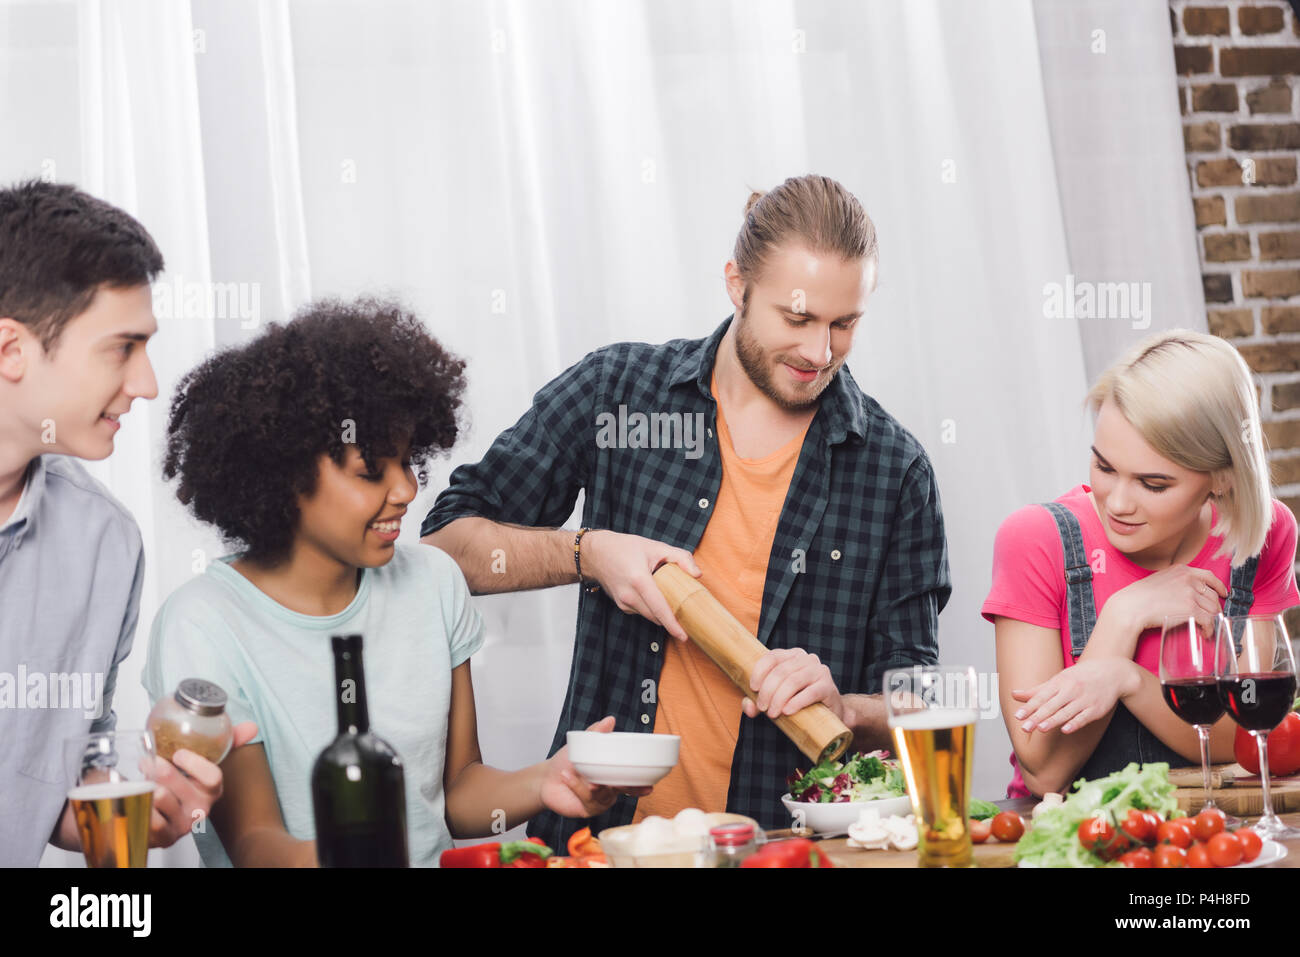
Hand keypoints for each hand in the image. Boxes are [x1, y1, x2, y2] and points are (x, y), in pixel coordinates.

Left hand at [147, 721, 257, 847]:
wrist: (158, 817)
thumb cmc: (180, 787)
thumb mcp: (202, 764)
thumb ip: (228, 742)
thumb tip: (252, 727)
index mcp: (212, 791)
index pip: (213, 777)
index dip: (195, 764)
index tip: (179, 753)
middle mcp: (200, 810)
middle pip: (180, 787)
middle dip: (161, 770)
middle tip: (149, 760)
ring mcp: (182, 825)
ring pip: (160, 799)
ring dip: (145, 785)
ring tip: (142, 779)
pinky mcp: (162, 838)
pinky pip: (148, 819)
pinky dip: (138, 803)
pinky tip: (137, 797)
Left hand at [540, 716, 651, 817]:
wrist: (547, 777)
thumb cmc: (568, 761)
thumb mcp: (583, 744)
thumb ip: (596, 733)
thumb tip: (610, 720)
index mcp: (613, 776)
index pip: (631, 782)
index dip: (641, 785)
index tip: (650, 786)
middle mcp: (609, 790)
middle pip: (622, 792)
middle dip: (626, 790)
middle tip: (619, 785)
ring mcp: (598, 801)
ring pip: (604, 796)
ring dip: (595, 788)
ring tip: (588, 780)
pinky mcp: (586, 809)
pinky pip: (587, 800)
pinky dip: (577, 788)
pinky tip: (568, 777)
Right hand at [580, 530, 700, 640]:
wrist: (595, 554)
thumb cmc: (625, 548)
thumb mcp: (656, 546)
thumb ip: (681, 558)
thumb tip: (697, 575)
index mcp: (639, 580)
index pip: (659, 608)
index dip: (672, 624)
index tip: (684, 636)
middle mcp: (629, 596)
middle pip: (657, 616)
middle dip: (672, 618)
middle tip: (688, 613)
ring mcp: (623, 603)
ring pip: (650, 616)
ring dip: (662, 612)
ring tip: (670, 597)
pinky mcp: (622, 606)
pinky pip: (643, 612)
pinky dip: (652, 608)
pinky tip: (653, 594)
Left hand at [743, 648, 842, 720]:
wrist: (828, 712)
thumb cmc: (797, 701)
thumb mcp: (774, 698)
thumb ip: (757, 700)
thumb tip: (748, 708)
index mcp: (792, 655)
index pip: (771, 657)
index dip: (759, 672)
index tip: (752, 689)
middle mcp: (806, 658)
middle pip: (781, 672)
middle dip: (767, 691)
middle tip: (762, 708)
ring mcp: (819, 671)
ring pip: (793, 681)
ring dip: (779, 698)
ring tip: (772, 713)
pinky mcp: (828, 686)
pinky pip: (810, 692)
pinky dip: (796, 702)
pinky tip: (787, 712)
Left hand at [1010, 660, 1139, 733]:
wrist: (1112, 673)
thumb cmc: (1080, 677)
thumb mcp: (1058, 679)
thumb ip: (1036, 690)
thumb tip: (1014, 694)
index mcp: (1059, 682)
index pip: (1041, 696)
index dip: (1029, 706)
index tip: (1018, 716)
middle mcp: (1071, 690)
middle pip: (1051, 705)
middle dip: (1037, 717)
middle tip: (1025, 727)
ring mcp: (1084, 700)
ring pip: (1066, 712)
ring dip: (1053, 721)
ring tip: (1041, 729)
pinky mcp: (1096, 709)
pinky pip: (1084, 717)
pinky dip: (1075, 723)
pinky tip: (1066, 729)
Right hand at [1106, 564, 1226, 644]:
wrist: (1130, 607)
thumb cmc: (1138, 596)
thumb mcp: (1159, 579)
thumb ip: (1176, 581)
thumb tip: (1188, 592)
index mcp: (1181, 570)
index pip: (1208, 576)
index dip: (1219, 586)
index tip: (1223, 593)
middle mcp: (1188, 579)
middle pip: (1213, 595)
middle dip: (1214, 608)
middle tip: (1211, 616)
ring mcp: (1190, 593)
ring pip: (1213, 608)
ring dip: (1212, 619)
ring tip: (1207, 627)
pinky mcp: (1190, 609)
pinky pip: (1209, 620)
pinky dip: (1209, 628)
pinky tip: (1205, 632)